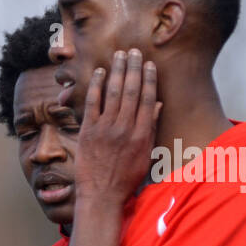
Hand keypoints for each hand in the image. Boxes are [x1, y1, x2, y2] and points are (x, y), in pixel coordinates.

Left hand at [74, 48, 160, 204]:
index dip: (148, 79)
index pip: (148, 99)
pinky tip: (100, 72)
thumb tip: (157, 105)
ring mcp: (106, 129)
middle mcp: (125, 128)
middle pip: (131, 91)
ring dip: (117, 71)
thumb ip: (151, 128)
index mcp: (142, 133)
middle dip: (134, 68)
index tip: (149, 64)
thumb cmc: (126, 178)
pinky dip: (96, 86)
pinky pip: (92, 103)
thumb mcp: (146, 155)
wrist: (102, 194)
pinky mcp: (88, 132)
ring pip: (113, 93)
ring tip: (119, 55)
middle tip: (134, 51)